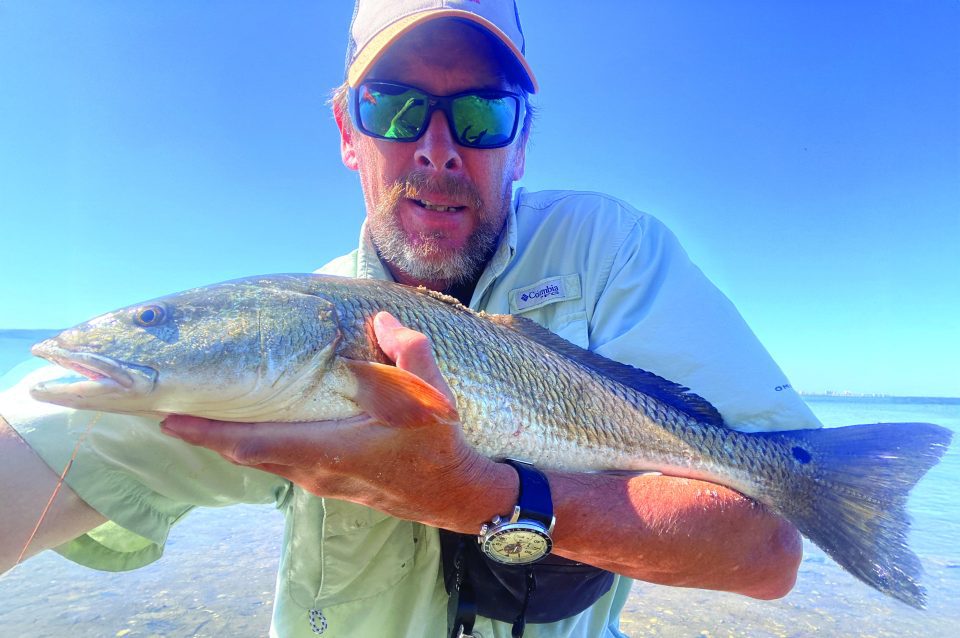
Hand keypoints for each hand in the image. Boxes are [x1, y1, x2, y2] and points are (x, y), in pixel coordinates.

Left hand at [160, 312, 515, 530]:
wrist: (455, 496)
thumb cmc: (439, 449)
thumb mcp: (432, 398)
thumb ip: (408, 353)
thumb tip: (381, 319)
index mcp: (329, 449)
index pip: (252, 442)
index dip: (208, 432)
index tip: (168, 419)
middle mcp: (315, 471)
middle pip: (246, 454)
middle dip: (208, 435)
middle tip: (171, 412)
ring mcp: (321, 482)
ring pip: (263, 461)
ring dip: (232, 441)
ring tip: (206, 417)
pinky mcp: (331, 483)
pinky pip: (281, 464)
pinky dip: (258, 446)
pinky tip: (259, 428)